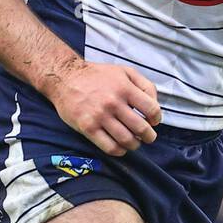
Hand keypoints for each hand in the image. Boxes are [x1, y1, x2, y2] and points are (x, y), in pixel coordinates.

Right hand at [44, 58, 162, 156]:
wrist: (66, 78)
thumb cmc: (98, 75)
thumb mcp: (125, 71)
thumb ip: (145, 85)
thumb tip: (155, 104)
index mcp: (125, 88)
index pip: (151, 109)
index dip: (156, 118)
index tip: (154, 121)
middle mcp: (113, 102)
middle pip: (141, 129)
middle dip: (149, 137)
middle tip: (148, 137)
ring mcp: (100, 116)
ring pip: (126, 140)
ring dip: (135, 145)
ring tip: (134, 142)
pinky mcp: (88, 128)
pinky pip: (109, 147)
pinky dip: (119, 151)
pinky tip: (120, 147)